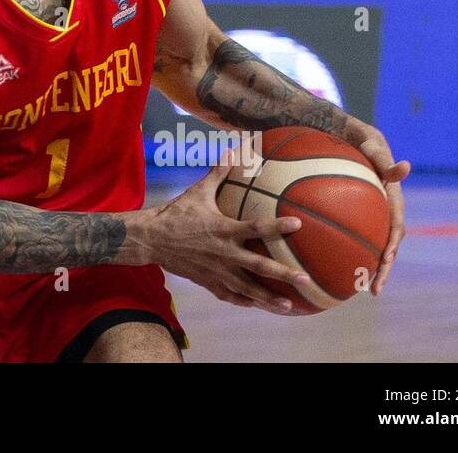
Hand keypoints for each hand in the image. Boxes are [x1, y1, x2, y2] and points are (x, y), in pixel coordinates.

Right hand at [144, 150, 316, 313]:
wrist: (152, 238)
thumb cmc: (177, 213)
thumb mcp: (198, 191)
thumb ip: (219, 173)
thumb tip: (233, 150)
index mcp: (223, 229)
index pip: (256, 228)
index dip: (277, 226)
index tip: (298, 224)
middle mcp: (224, 253)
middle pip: (259, 267)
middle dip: (283, 274)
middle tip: (305, 280)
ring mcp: (216, 271)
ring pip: (247, 288)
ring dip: (268, 299)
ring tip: (288, 307)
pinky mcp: (207, 282)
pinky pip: (229, 295)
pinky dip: (244, 301)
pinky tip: (257, 306)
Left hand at [343, 120, 408, 294]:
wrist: (350, 136)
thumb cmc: (360, 139)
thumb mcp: (370, 143)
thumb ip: (383, 158)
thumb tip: (406, 167)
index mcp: (392, 195)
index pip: (396, 223)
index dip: (393, 242)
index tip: (386, 258)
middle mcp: (387, 208)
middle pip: (390, 243)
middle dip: (385, 267)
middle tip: (375, 288)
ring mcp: (375, 213)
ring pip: (377, 244)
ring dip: (373, 267)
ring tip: (363, 288)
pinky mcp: (363, 215)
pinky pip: (360, 236)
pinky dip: (354, 251)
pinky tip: (337, 266)